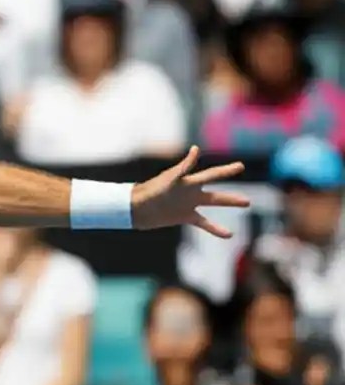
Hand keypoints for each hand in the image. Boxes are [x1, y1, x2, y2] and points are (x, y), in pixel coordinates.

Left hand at [131, 146, 249, 237]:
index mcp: (187, 180)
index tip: (239, 166)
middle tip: (241, 168)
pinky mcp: (185, 216)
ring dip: (230, 201)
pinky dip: (216, 228)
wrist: (136, 208)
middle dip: (227, 176)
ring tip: (247, 201)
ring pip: (214, 202)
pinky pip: (204, 222)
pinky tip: (229, 234)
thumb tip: (196, 150)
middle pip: (215, 183)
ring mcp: (190, 203)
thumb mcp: (169, 179)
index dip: (226, 171)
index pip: (210, 174)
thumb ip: (184, 167)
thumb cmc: (150, 191)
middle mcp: (191, 190)